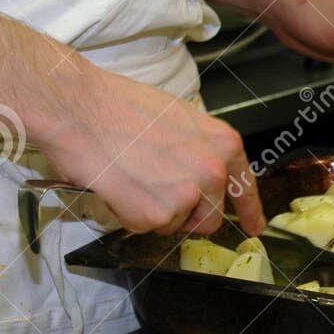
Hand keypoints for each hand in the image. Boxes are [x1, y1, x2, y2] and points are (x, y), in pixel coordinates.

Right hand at [31, 57, 264, 236]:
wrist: (80, 109)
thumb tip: (203, 174)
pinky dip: (130, 214)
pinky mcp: (155, 215)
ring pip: (176, 225)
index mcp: (222, 144)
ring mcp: (185, 196)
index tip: (254, 226)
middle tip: (159, 192)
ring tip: (133, 177)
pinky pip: (146, 227)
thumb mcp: (180, 118)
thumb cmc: (120, 106)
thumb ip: (200, 150)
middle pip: (210, 218)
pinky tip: (119, 185)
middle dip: (188, 214)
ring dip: (156, 212)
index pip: (245, 187)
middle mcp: (212, 173)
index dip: (250, 210)